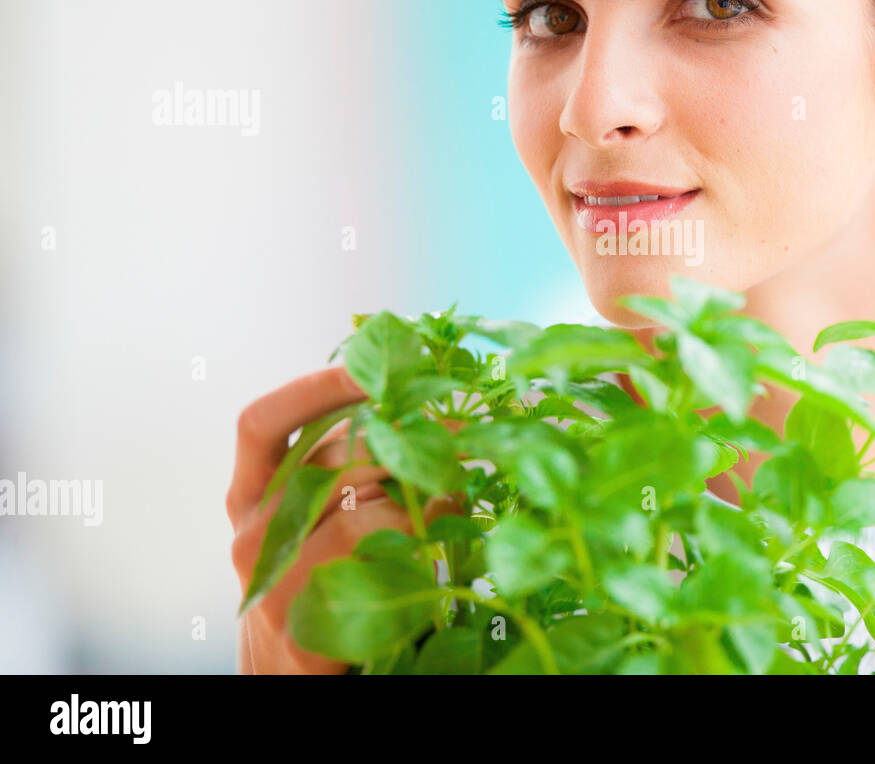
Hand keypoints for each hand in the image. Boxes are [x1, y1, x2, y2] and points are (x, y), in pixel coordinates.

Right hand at [227, 365, 459, 673]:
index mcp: (248, 496)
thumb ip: (346, 469)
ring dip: (422, 500)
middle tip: (458, 432)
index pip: (262, 423)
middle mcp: (252, 531)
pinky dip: (420, 547)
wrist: (287, 678)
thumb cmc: (318, 583)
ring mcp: (273, 581)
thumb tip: (424, 415)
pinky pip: (378, 566)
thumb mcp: (316, 518)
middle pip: (335, 459)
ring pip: (365, 513)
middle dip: (406, 441)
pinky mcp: (304, 625)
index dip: (315, 388)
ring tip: (454, 495)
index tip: (370, 365)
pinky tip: (440, 542)